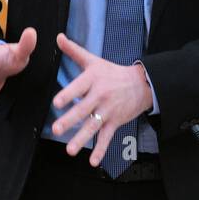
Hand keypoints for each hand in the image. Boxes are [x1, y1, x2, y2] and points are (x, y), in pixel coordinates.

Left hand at [50, 33, 152, 167]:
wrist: (142, 83)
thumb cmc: (113, 72)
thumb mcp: (94, 60)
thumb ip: (74, 51)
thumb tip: (58, 37)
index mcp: (93, 79)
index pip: (78, 87)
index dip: (68, 95)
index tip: (57, 103)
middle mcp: (100, 95)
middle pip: (83, 110)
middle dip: (70, 121)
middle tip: (57, 129)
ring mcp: (108, 110)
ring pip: (93, 126)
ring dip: (81, 139)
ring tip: (70, 150)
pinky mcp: (115, 122)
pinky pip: (107, 137)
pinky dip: (101, 150)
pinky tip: (93, 162)